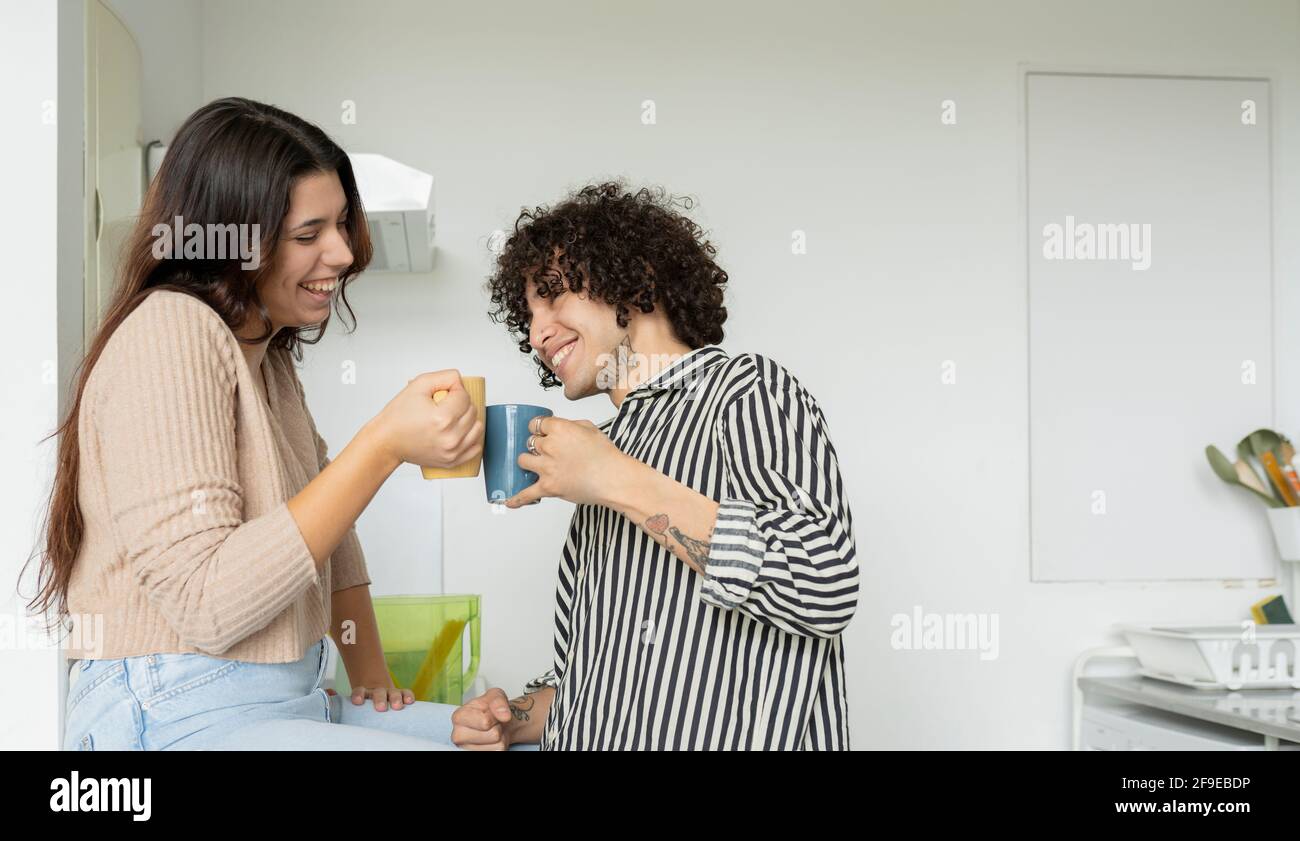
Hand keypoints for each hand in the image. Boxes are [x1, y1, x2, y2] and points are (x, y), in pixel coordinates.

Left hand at [325, 683, 414, 711]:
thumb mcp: (351, 700)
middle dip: (379, 699)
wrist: (373, 686)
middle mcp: (376, 691)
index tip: (357, 701)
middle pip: (378, 693)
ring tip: (397, 706)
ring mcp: (388, 691)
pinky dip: (407, 695)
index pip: (359, 691)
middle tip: (380, 708)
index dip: (358, 695)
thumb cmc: (361, 699)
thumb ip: (338, 700)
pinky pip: (405, 692)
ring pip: (393, 692)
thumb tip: (328, 693)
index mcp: (362, 692)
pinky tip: (410, 701)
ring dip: (395, 698)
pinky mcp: (399, 694)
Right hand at [371, 369, 482, 468]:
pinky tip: (458, 431)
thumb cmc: (398, 416)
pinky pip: (476, 447)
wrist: (387, 441)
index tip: (443, 394)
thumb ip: (445, 377)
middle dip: (461, 404)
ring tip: (451, 417)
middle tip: (443, 405)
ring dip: (468, 419)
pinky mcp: (452, 461)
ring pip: (478, 428)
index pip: (465, 396)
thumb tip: (461, 381)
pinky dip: (470, 437)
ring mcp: (452, 451)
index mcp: (442, 418)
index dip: (455, 390)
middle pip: (472, 411)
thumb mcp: (418, 385)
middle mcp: (450, 437)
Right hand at [451, 688, 513, 749]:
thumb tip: (504, 715)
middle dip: (498, 727)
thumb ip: (499, 702)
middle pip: (494, 735)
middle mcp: (458, 735)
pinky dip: (500, 745)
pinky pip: (499, 751)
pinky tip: (492, 740)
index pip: (485, 721)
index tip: (489, 712)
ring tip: (492, 730)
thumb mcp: (496, 696)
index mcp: (458, 717)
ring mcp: (466, 749)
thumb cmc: (491, 709)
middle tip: (492, 723)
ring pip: (498, 745)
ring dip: (501, 736)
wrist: (496, 722)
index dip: (494, 716)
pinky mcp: (475, 755)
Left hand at [504, 416, 633, 507]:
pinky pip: (526, 494)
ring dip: (528, 462)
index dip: (540, 429)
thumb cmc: (606, 455)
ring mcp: (546, 468)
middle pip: (530, 442)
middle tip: (549, 452)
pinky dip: (517, 498)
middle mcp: (549, 446)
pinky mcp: (548, 487)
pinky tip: (509, 500)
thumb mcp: (590, 428)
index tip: (543, 433)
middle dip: (537, 446)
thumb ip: (570, 425)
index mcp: (559, 428)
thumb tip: (559, 428)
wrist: (614, 478)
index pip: (537, 424)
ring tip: (536, 465)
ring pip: (522, 460)